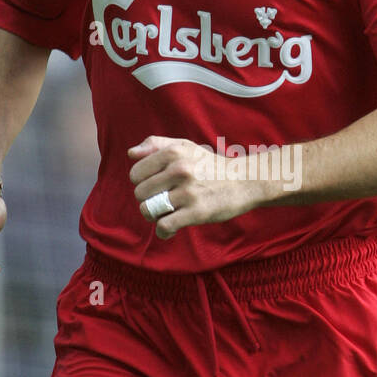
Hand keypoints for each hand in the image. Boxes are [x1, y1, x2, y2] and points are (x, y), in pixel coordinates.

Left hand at [128, 135, 262, 240]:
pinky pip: (164, 225)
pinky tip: (170, 229)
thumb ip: (156, 145)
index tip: (156, 186)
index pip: (136, 174)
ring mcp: (188, 192)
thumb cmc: (210, 165)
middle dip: (148, 200)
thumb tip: (130, 153)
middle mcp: (180, 170)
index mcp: (173, 153)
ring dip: (154, 216)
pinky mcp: (197, 212)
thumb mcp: (186, 146)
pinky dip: (163, 231)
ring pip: (149, 210)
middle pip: (140, 193)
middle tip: (163, 201)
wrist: (245, 181)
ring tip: (166, 214)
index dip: (142, 183)